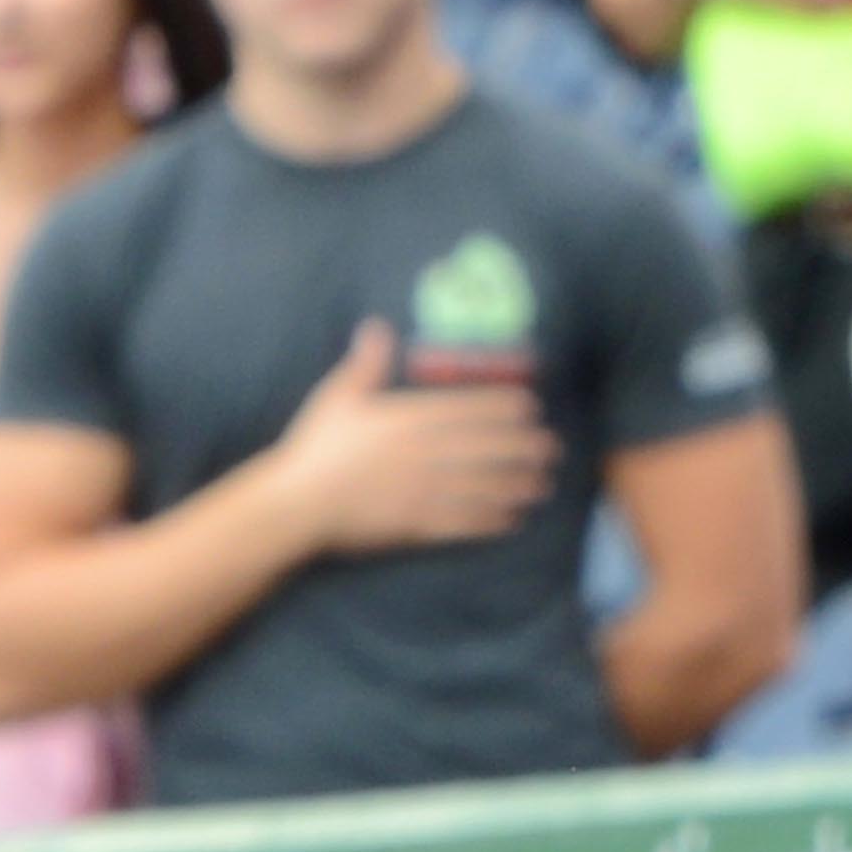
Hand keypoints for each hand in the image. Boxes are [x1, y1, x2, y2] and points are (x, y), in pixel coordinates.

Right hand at [272, 321, 561, 556]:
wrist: (298, 503)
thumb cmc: (316, 447)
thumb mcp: (339, 396)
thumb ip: (365, 363)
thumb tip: (377, 325)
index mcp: (409, 419)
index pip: (467, 410)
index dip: (501, 409)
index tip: (529, 408)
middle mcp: (426, 454)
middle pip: (485, 449)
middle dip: (523, 448)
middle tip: (552, 449)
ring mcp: (425, 492)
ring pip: (483, 487)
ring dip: (516, 485)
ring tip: (542, 485)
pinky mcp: (418, 526)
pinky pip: (464, 523)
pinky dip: (491, 521)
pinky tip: (511, 520)